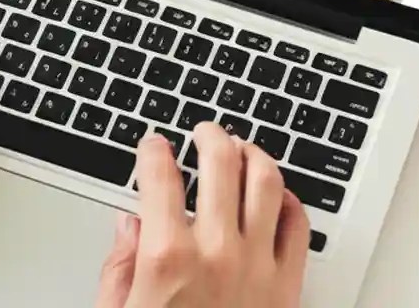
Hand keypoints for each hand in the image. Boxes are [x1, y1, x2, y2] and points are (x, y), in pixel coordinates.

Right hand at [95, 123, 310, 307]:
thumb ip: (120, 268)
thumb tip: (128, 227)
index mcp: (167, 258)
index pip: (161, 176)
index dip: (154, 150)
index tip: (153, 145)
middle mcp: (217, 252)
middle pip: (221, 162)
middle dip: (210, 135)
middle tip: (203, 131)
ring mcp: (258, 266)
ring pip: (267, 182)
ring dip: (254, 155)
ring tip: (243, 148)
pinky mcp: (288, 287)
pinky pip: (298, 226)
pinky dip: (290, 201)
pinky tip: (278, 195)